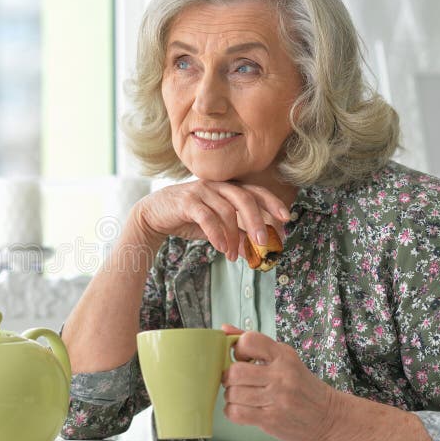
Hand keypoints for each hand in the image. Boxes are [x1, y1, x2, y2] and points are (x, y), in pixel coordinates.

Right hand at [132, 180, 289, 261]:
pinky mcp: (186, 201)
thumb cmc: (185, 218)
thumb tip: (252, 251)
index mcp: (226, 188)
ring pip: (226, 210)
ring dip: (233, 235)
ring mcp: (201, 191)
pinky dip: (217, 234)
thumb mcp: (214, 227)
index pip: (255, 191)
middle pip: (245, 198)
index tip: (286, 219)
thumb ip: (233, 234)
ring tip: (233, 255)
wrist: (153, 215)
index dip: (272, 203)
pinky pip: (207, 217)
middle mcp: (216, 185)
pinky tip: (220, 248)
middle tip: (264, 242)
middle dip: (257, 221)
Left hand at [220, 324, 336, 440]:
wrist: (329, 416)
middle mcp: (280, 375)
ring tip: (241, 396)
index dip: (237, 349)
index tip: (241, 358)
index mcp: (283, 355)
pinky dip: (232, 411)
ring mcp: (277, 398)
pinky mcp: (271, 419)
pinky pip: (236, 412)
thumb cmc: (302, 386)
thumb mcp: (284, 358)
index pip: (248, 340)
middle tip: (235, 381)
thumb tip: (224, 329)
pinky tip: (242, 409)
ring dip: (230, 396)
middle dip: (229, 378)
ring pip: (233, 393)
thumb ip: (255, 344)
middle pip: (235, 372)